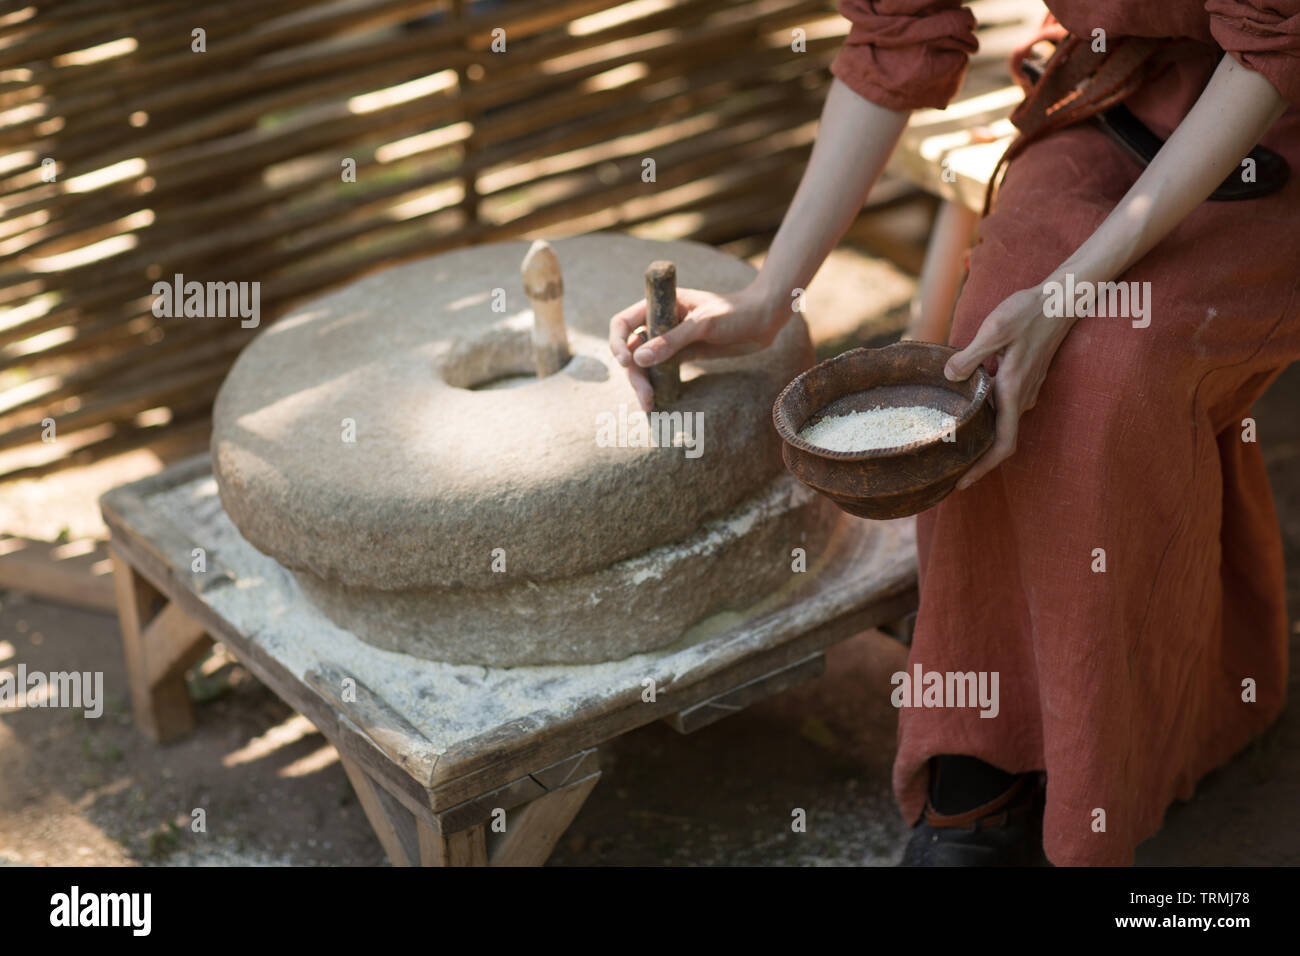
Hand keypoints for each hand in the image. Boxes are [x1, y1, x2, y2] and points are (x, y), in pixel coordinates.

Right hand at [608, 285, 782, 410]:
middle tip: (644, 395)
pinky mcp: (682, 354)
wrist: (763, 320)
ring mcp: (670, 339)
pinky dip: (656, 384)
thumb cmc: (734, 313)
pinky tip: (656, 400)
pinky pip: (661, 370)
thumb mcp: (702, 324)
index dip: (618, 342)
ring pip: (644, 363)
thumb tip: (638, 359)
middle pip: (631, 348)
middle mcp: (660, 322)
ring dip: (642, 382)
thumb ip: (671, 340)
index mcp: (660, 304)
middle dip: (633, 372)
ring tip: (649, 404)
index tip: (625, 361)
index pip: (624, 322)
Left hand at [942, 282, 1074, 489]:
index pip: (1003, 443)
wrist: (1060, 299)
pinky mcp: (1024, 378)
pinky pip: (1003, 405)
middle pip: (1000, 439)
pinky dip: (985, 415)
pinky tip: (964, 409)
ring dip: (980, 436)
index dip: (984, 468)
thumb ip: (972, 356)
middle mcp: (1021, 396)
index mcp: (1013, 390)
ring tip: (951, 445)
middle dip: (977, 459)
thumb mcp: (995, 329)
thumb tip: (949, 376)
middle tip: (948, 471)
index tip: (963, 484)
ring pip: (1001, 421)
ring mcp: (1025, 389)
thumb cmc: (1028, 312)